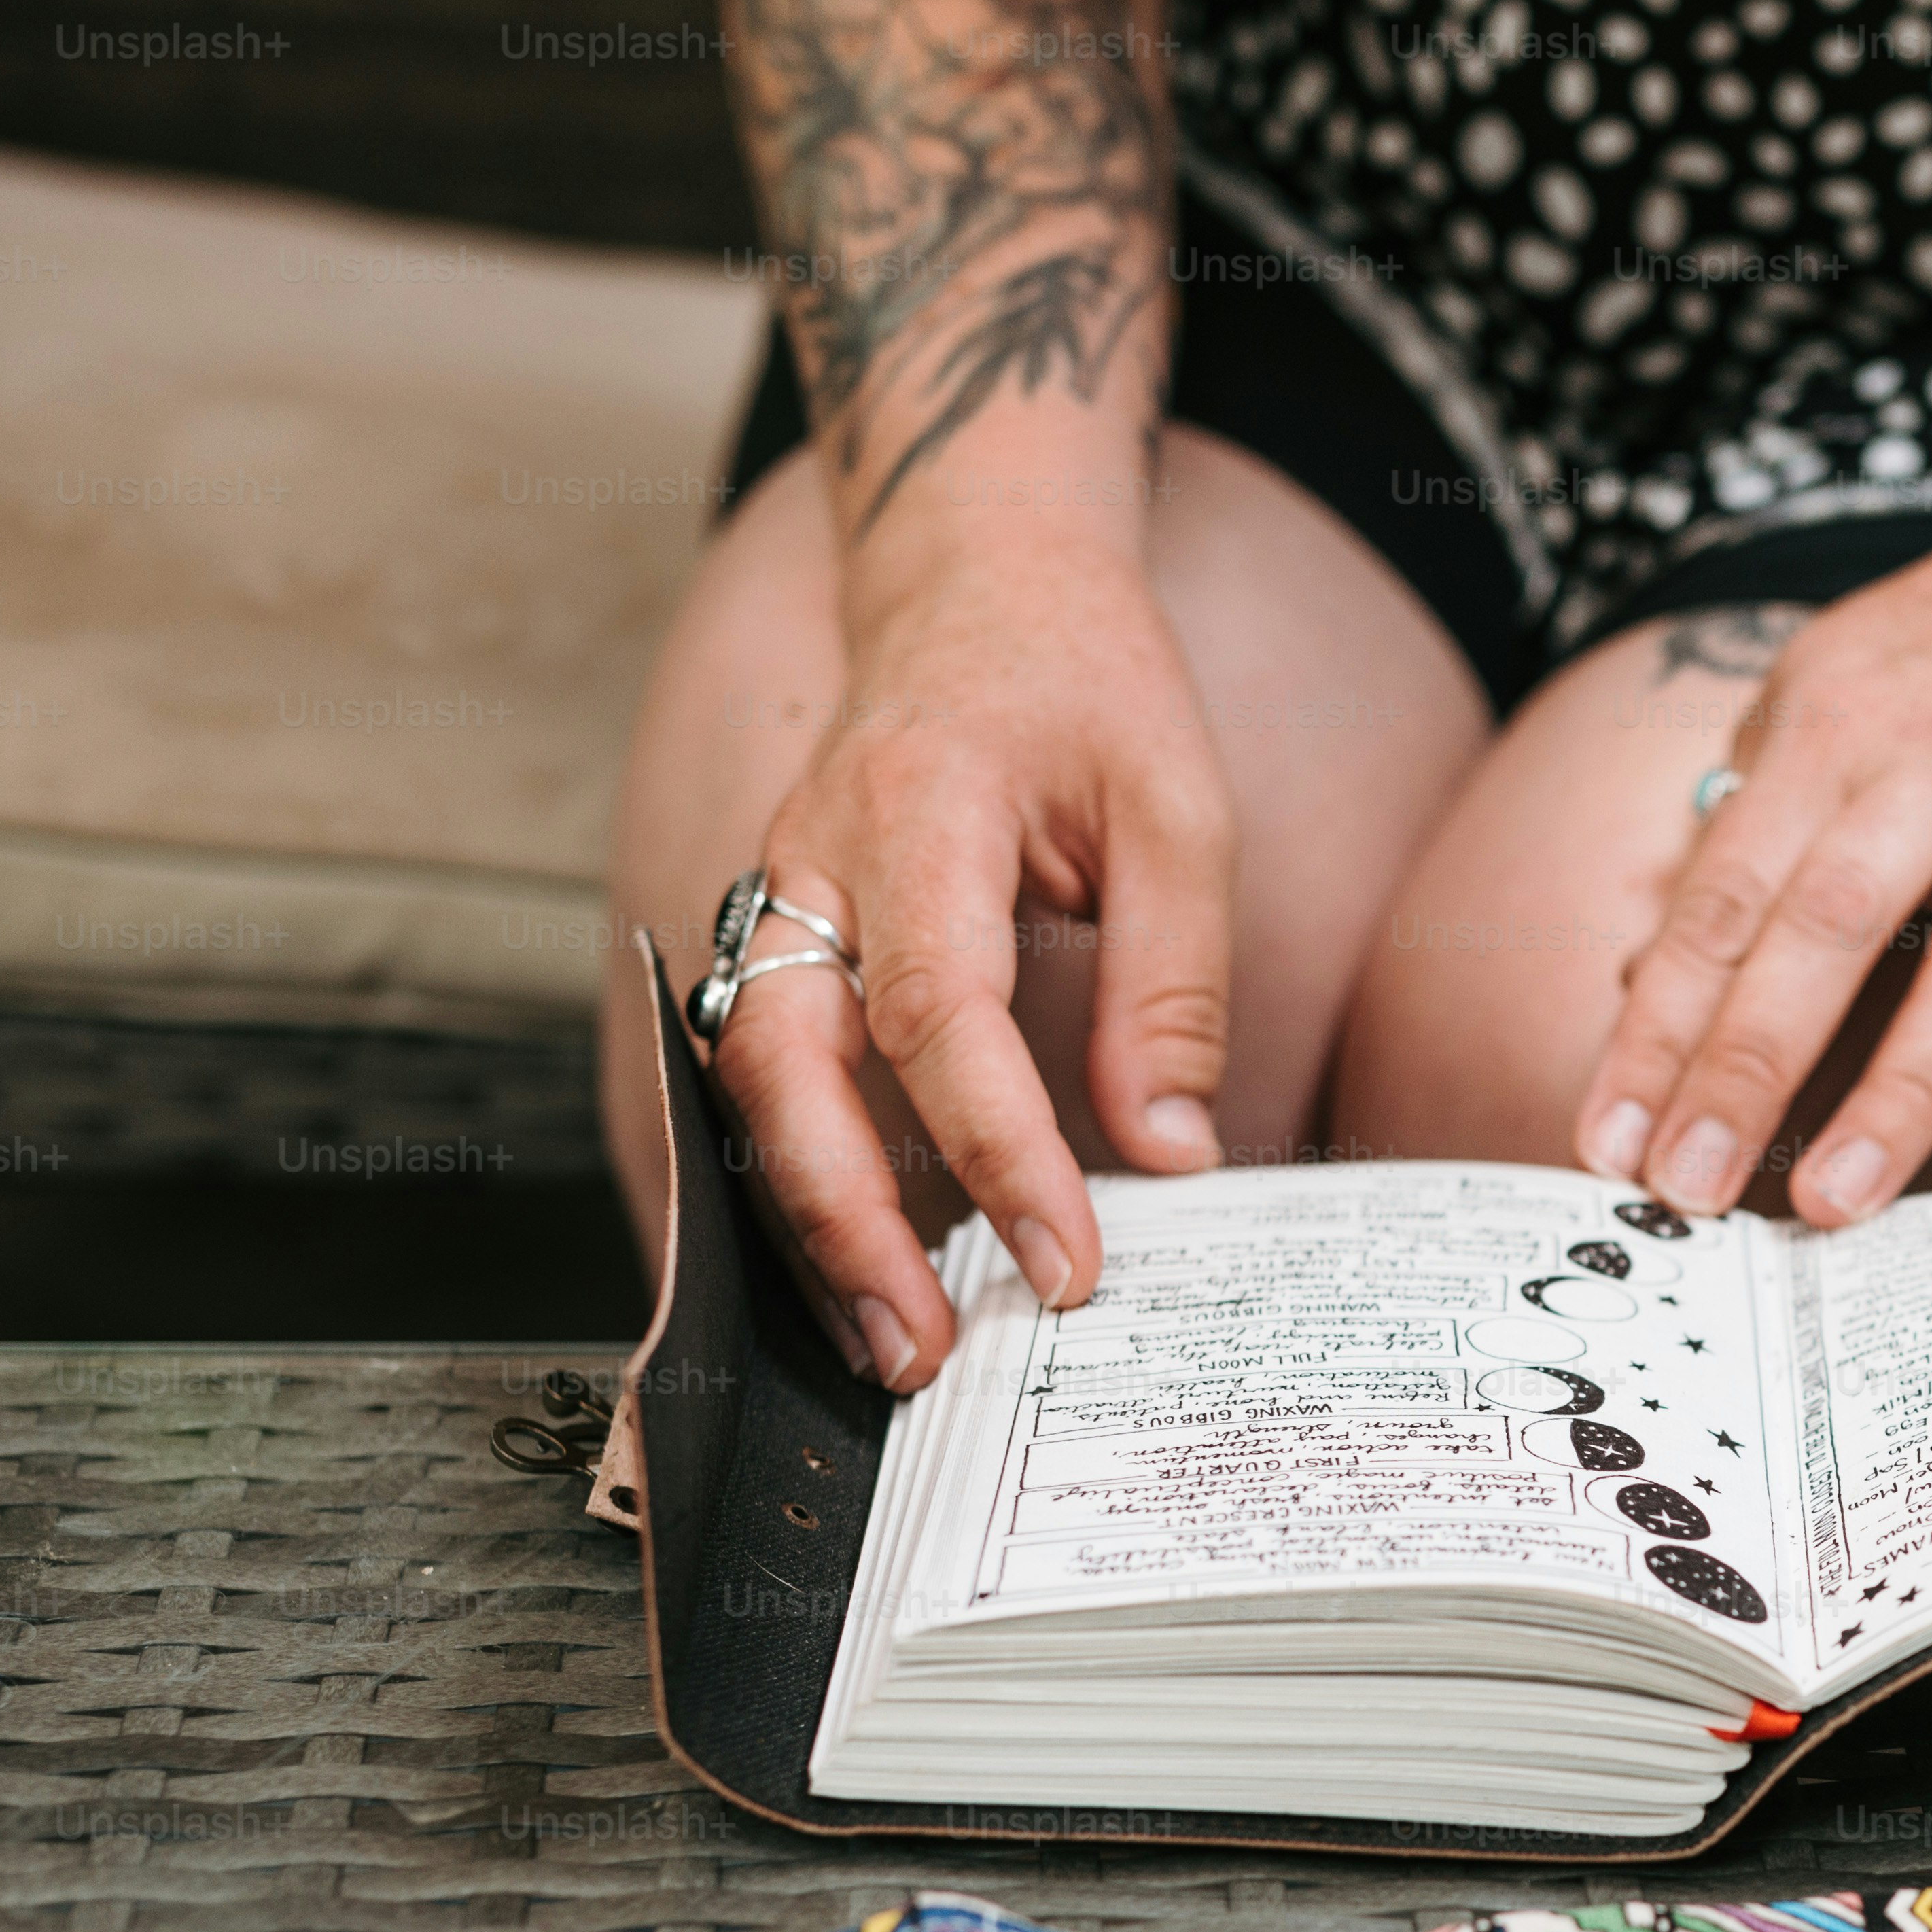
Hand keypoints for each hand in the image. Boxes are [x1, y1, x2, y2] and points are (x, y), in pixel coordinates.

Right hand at [702, 537, 1231, 1382]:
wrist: (981, 582)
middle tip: (922, 1349)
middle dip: (847, 1223)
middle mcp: (814, 860)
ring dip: (810, 1217)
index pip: (940, 1016)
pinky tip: (867, 1254)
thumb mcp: (1178, 810)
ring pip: (753, 1081)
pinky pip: (768, 1067)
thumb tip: (1169, 1155)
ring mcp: (778, 895)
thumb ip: (1172, 986)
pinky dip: (805, 1167)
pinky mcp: (780, 932)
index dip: (997, 1155)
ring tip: (890, 1333)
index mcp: (917, 812)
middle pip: (786, 1067)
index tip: (1062, 1263)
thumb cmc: (1083, 685)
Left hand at [1574, 509, 1931, 1221]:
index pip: (1724, 896)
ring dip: (1900, 1092)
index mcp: (1831, 729)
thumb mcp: (1814, 694)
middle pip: (1829, 929)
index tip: (1610, 1136)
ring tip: (1832, 1201)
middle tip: (1686, 1186)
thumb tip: (1641, 984)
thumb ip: (1734, 832)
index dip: (1660, 1023)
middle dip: (1746, 1066)